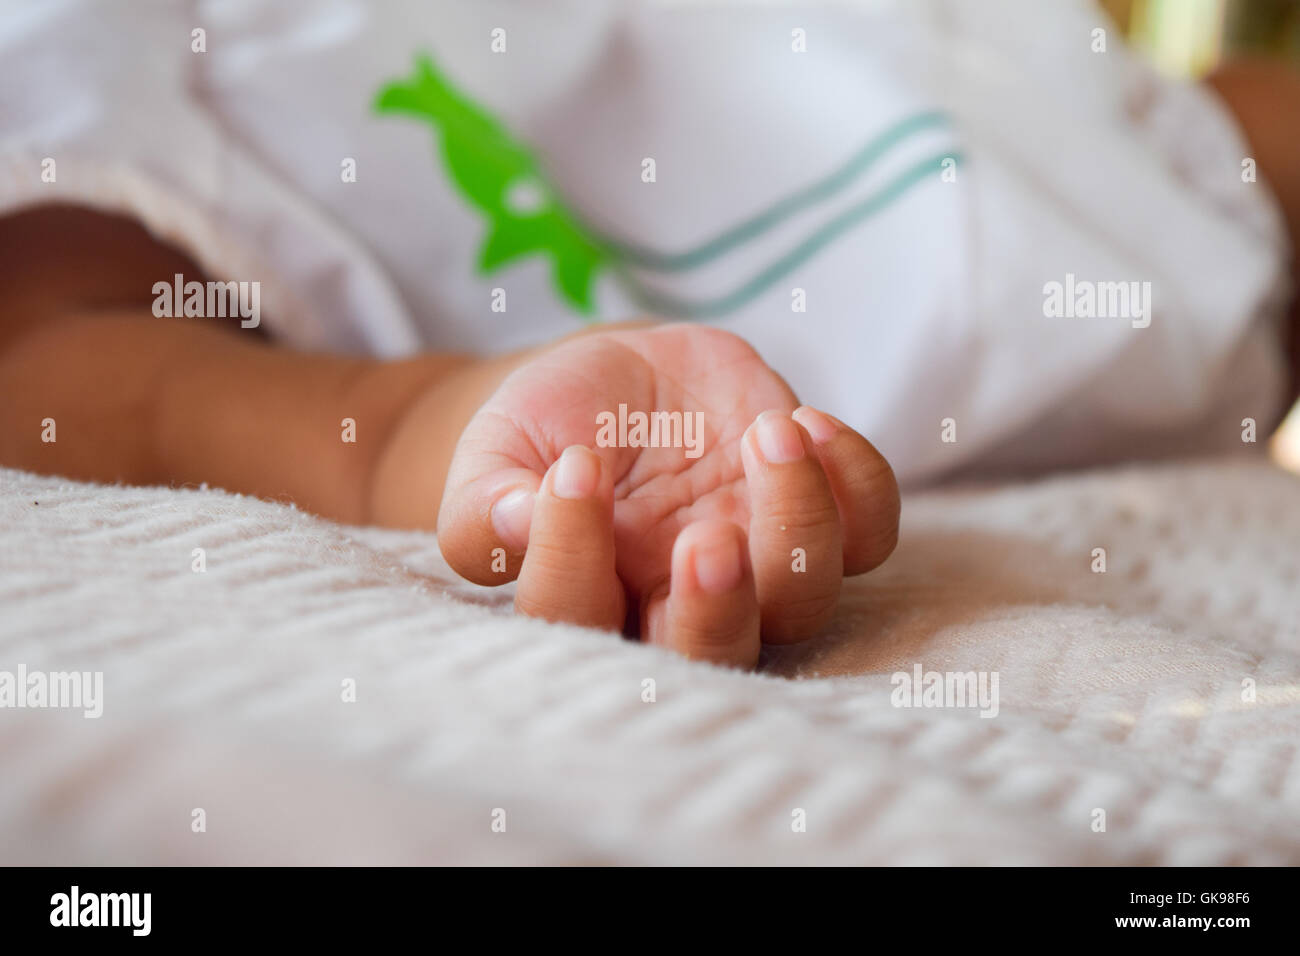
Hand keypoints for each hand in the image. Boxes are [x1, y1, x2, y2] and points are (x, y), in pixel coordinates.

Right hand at [435, 324, 898, 666]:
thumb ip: (484, 499)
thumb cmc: (553, 426)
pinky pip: (870, 530)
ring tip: (769, 434)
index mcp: (596, 600)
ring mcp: (760, 561)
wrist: (625, 378)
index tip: (571, 467)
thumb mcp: (500, 447)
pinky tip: (809, 424)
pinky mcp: (818, 513)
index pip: (580, 622)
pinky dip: (859, 484)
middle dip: (720, 608)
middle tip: (705, 537)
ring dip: (800, 523)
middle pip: (720, 653)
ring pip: (808, 597)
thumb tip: (513, 524)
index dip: (574, 560)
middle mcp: (683, 600)